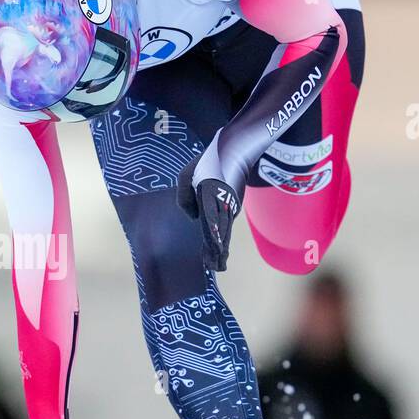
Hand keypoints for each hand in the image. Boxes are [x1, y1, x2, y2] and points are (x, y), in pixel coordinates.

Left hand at [177, 157, 239, 271]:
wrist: (235, 149)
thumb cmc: (207, 162)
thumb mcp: (185, 175)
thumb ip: (184, 198)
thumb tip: (193, 218)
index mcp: (212, 201)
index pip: (211, 229)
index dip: (210, 246)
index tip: (209, 261)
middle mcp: (225, 206)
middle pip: (221, 234)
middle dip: (218, 251)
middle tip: (214, 268)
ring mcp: (232, 205)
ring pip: (226, 229)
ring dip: (222, 245)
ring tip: (218, 262)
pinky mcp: (235, 203)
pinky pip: (228, 222)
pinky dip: (224, 233)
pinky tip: (221, 243)